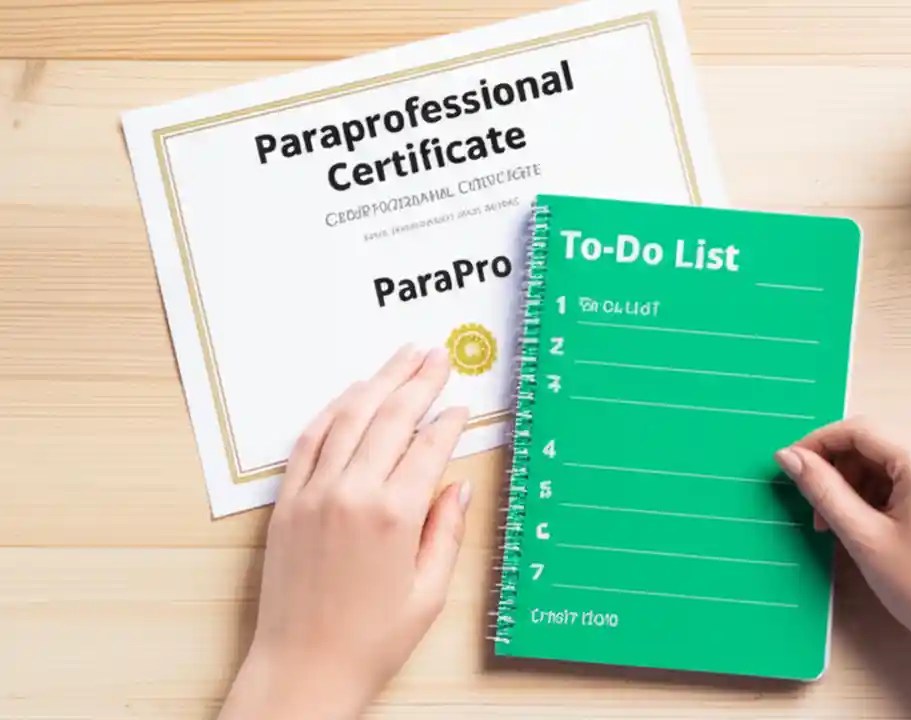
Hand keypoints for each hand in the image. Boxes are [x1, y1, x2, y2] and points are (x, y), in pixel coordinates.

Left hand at [220, 346, 471, 719]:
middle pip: (391, 418)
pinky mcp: (287, 503)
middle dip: (418, 380)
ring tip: (401, 358)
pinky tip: (352, 394)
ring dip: (378, 382)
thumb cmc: (370, 641)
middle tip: (437, 355)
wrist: (302, 670)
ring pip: (349, 418)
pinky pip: (310, 441)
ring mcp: (314, 494)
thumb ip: (446, 531)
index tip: (462, 406)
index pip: (429, 447)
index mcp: (394, 517)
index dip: (449, 422)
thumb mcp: (429, 593)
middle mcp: (351, 495)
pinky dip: (333, 410)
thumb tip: (457, 485)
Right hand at [775, 418, 910, 719]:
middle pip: (875, 443)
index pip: (860, 429)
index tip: (789, 465)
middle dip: (838, 471)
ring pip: (890, 461)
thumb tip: (788, 456)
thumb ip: (823, 489)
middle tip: (816, 512)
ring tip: (840, 526)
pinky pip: (910, 476)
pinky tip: (868, 525)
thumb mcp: (864, 536)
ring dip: (858, 485)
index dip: (818, 443)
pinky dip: (882, 494)